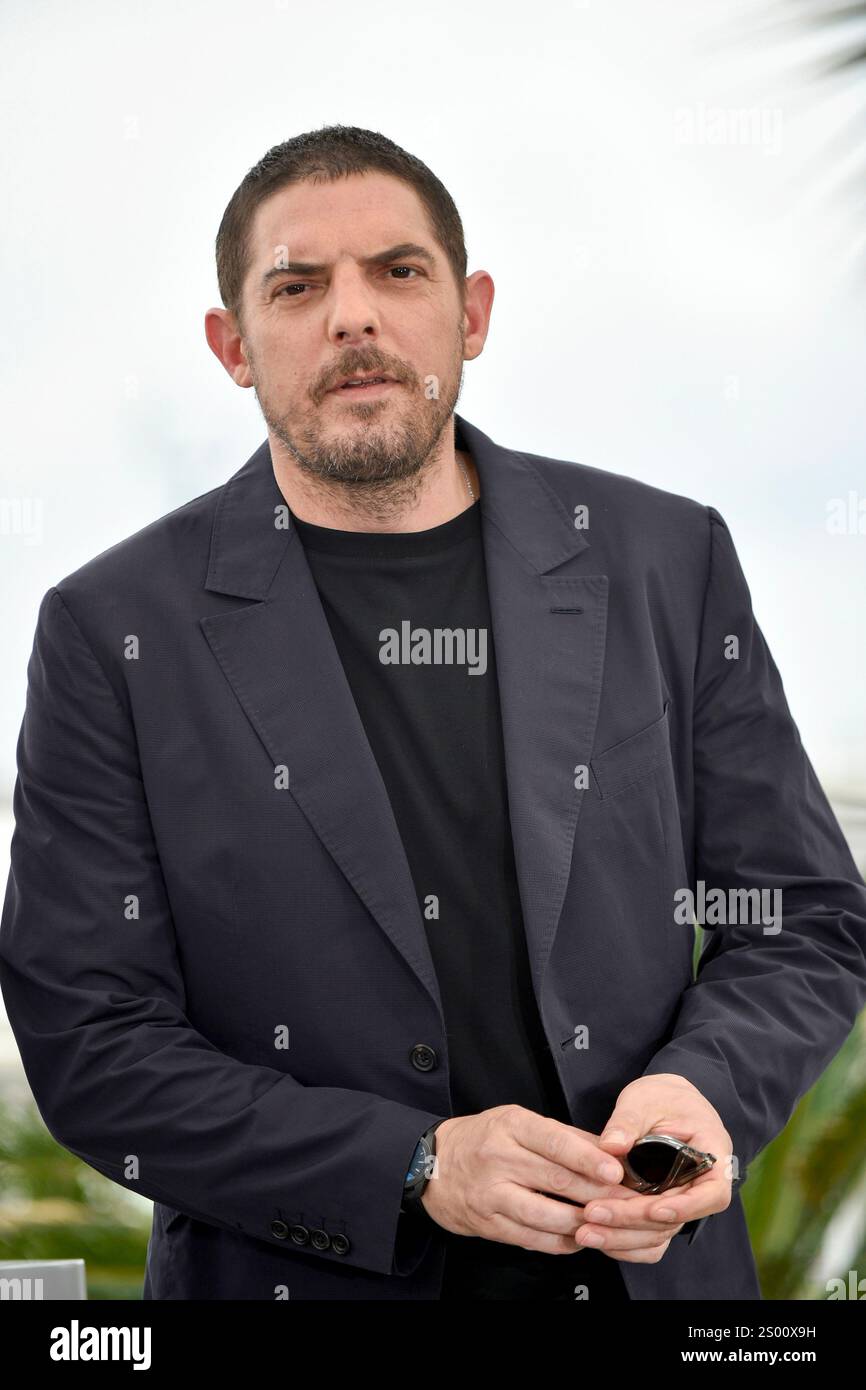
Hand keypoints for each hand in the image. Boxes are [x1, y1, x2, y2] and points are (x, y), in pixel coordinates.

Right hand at [420, 1105, 626, 1253]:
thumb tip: (608, 1149)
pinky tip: (578, 1237)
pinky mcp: (488, 1224)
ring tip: (606, 1222)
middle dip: (597, 1193)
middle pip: (556, 1179)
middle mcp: (499, 1158)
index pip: (555, 1141)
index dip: (588, 1158)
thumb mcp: (518, 1122)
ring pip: (545, 1214)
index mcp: (511, 1126)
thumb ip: (564, 1137)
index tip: (615, 1169)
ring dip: (581, 1222)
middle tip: (626, 1201)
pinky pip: (531, 1238)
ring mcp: (491, 1194)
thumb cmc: (483, 1139)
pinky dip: (560, 1242)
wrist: (432, 1165)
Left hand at [572, 1073, 733, 1262]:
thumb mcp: (644, 1099)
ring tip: (585, 1232)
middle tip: (593, 1215)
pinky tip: (597, 1236)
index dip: (685, 1206)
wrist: (665, 1100)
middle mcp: (702, 1184)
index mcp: (713, 1153)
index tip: (652, 1209)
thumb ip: (628, 1121)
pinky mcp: (663, 1208)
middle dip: (633, 1221)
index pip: (713, 1193)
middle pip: (677, 1218)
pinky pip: (650, 1236)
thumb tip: (610, 1146)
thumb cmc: (662, 1097)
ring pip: (660, 1232)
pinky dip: (625, 1242)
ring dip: (622, 1236)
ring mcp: (683, 1200)